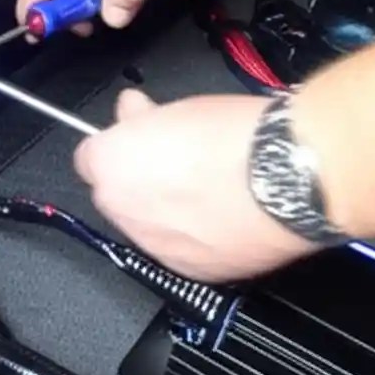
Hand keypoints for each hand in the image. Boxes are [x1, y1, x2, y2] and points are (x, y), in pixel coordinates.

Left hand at [74, 90, 321, 281]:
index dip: (118, 144)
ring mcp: (154, 243)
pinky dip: (193, 237)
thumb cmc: (235, 136)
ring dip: (164, 211)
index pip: (89, 155)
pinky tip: (221, 216)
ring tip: (207, 190)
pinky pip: (179, 251)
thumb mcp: (181, 105)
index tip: (137, 135)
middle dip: (137, 179)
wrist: (286, 179)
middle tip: (175, 161)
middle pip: (115, 193)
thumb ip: (145, 116)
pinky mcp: (189, 270)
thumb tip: (134, 111)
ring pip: (146, 226)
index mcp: (110, 162)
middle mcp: (122, 208)